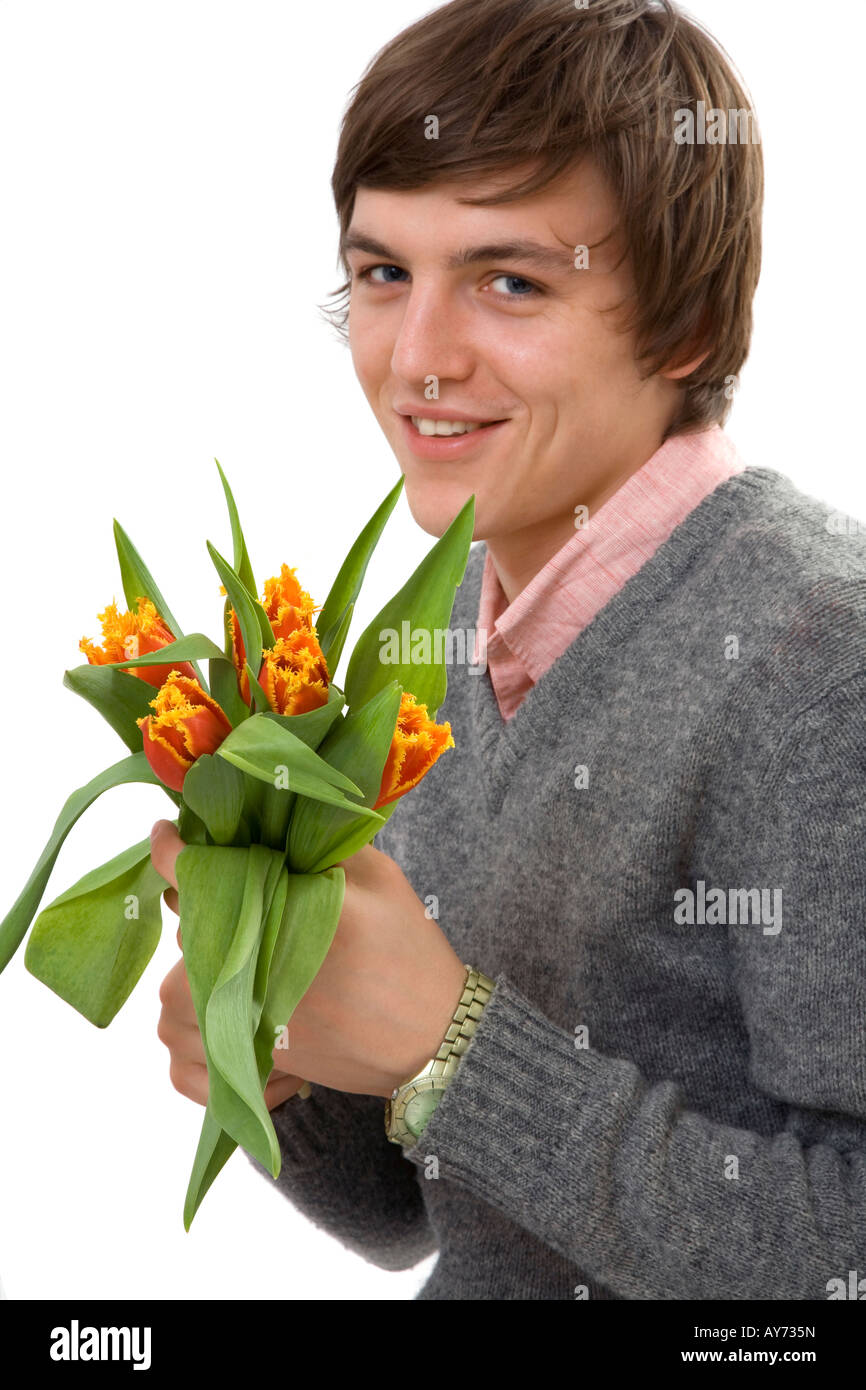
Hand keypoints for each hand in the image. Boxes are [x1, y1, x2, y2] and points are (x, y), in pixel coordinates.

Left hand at [150, 819, 468, 1099]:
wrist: (437, 1037)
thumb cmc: (409, 953)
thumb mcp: (377, 878)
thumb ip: (319, 844)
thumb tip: (271, 817)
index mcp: (285, 917)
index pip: (197, 874)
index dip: (172, 848)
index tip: (165, 833)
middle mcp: (254, 974)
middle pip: (188, 934)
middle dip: (203, 911)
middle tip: (235, 903)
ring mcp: (248, 1027)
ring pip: (174, 1000)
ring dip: (191, 978)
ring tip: (228, 963)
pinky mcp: (252, 1067)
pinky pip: (185, 1066)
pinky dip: (191, 1046)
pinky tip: (222, 1020)